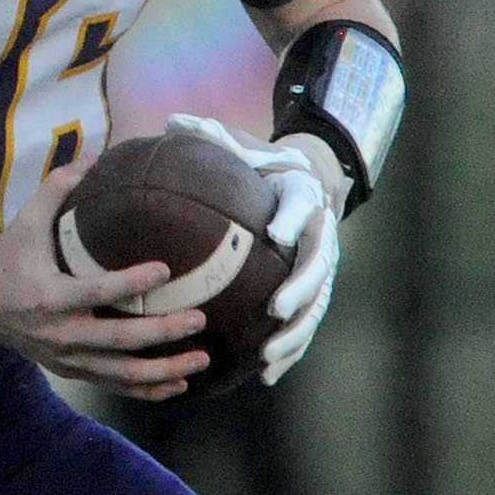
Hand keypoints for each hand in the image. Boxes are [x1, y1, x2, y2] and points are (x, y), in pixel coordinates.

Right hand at [0, 162, 211, 399]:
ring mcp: (66, 357)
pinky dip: (148, 389)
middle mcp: (59, 332)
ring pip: (122, 372)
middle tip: (199, 318)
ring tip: (200, 357)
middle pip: (119, 340)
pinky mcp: (71, 370)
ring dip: (165, 370)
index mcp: (48, 295)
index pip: (96, 292)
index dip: (131, 283)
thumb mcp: (25, 222)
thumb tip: (93, 155)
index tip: (165, 269)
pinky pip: (115, 385)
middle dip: (162, 332)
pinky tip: (178, 384)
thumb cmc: (6, 259)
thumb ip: (56, 189)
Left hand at [158, 114, 339, 387]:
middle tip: (275, 309)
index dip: (292, 219)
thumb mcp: (241, 145)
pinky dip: (289, 350)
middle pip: (318, 268)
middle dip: (300, 292)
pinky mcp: (314, 292)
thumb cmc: (262, 164)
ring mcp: (321, 268)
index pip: (302, 206)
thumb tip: (172, 120)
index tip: (276, 233)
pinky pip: (304, 325)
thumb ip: (211, 136)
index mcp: (302, 196)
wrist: (306, 179)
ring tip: (269, 356)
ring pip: (315, 306)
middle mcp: (319, 235)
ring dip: (296, 333)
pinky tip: (265, 374)